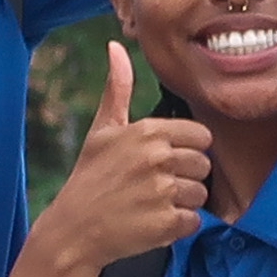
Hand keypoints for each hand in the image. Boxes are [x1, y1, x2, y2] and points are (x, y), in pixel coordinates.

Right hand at [30, 43, 213, 269]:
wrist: (72, 230)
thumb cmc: (89, 178)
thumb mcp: (102, 130)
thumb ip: (118, 89)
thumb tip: (116, 46)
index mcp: (148, 131)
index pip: (201, 136)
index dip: (186, 149)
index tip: (164, 161)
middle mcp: (158, 158)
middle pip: (203, 165)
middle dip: (185, 177)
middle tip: (154, 186)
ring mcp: (163, 191)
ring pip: (201, 194)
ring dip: (182, 203)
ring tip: (152, 204)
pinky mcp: (167, 223)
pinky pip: (193, 221)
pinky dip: (177, 226)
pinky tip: (153, 222)